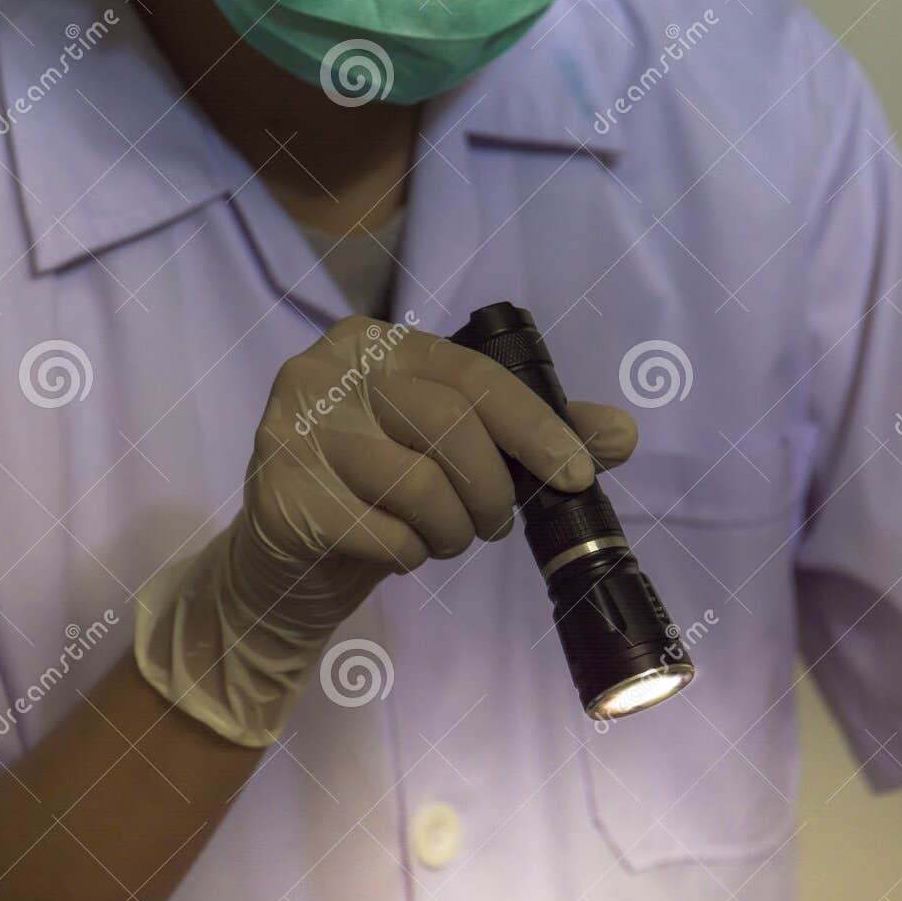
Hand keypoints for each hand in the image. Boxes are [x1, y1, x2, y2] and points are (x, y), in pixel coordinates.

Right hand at [135, 315, 637, 744]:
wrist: (284, 556)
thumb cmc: (376, 489)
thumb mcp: (450, 449)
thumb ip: (529, 433)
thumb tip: (623, 434)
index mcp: (377, 344)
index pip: (475, 376)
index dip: (537, 428)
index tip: (576, 476)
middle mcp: (327, 369)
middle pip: (451, 426)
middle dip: (493, 490)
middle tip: (494, 525)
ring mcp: (294, 427)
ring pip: (418, 485)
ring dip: (451, 530)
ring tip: (442, 537)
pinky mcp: (278, 491)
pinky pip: (381, 533)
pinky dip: (408, 555)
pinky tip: (395, 550)